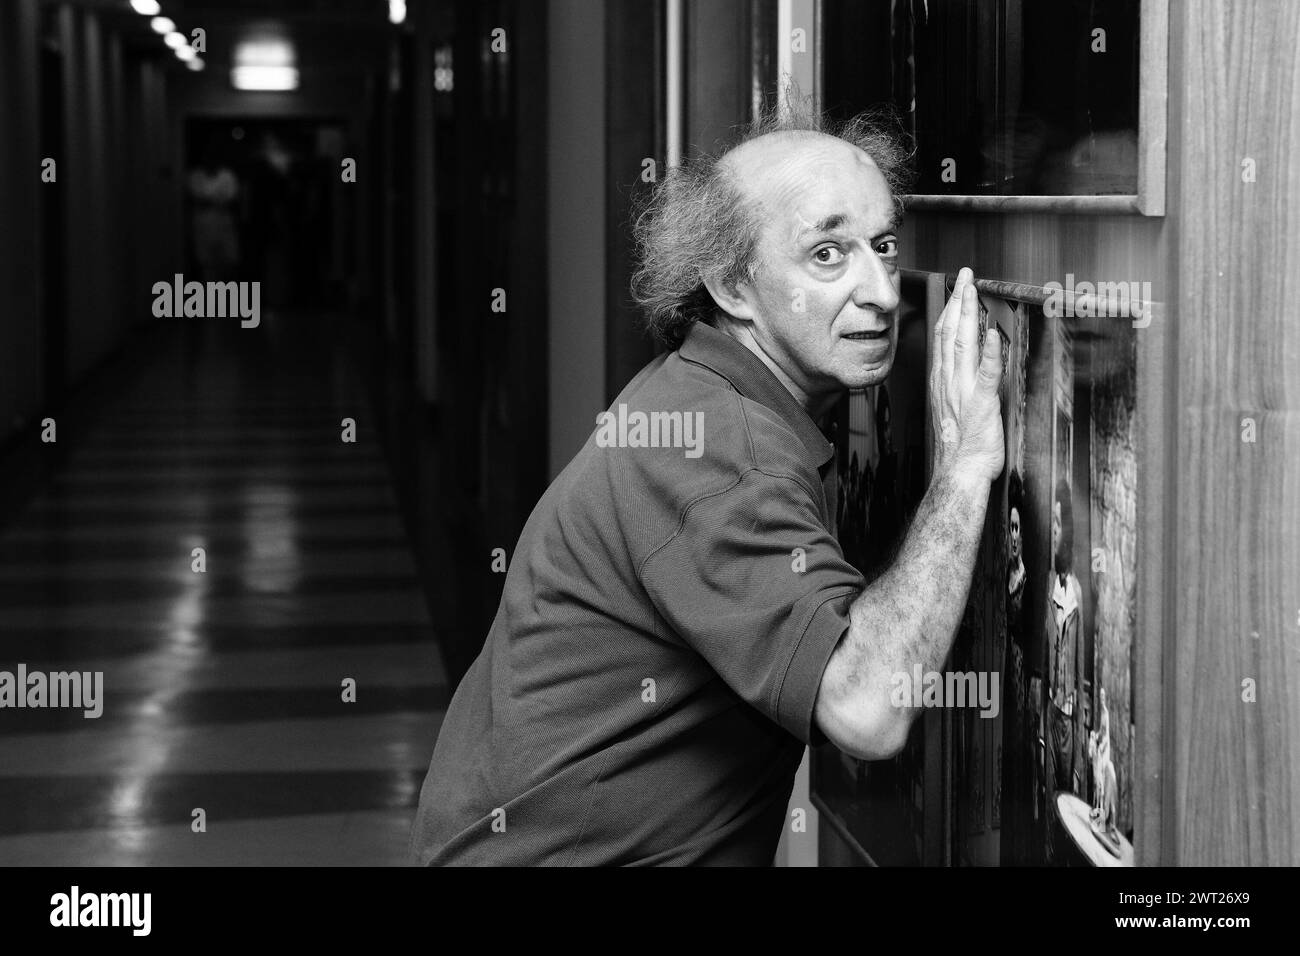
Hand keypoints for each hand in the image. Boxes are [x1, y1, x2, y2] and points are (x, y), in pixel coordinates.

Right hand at [929, 267, 1004, 484]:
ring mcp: (964, 392)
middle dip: (958, 301)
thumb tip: (966, 368)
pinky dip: (990, 353)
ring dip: (968, 316)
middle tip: (965, 275)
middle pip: (950, 333)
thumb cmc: (960, 448)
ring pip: (963, 345)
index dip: (950, 310)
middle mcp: (950, 382)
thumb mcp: (953, 410)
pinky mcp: (982, 405)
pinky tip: (994, 333)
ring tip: (973, 291)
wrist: (959, 473)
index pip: (944, 338)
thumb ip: (957, 386)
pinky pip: (987, 375)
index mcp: (943, 382)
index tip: (956, 289)